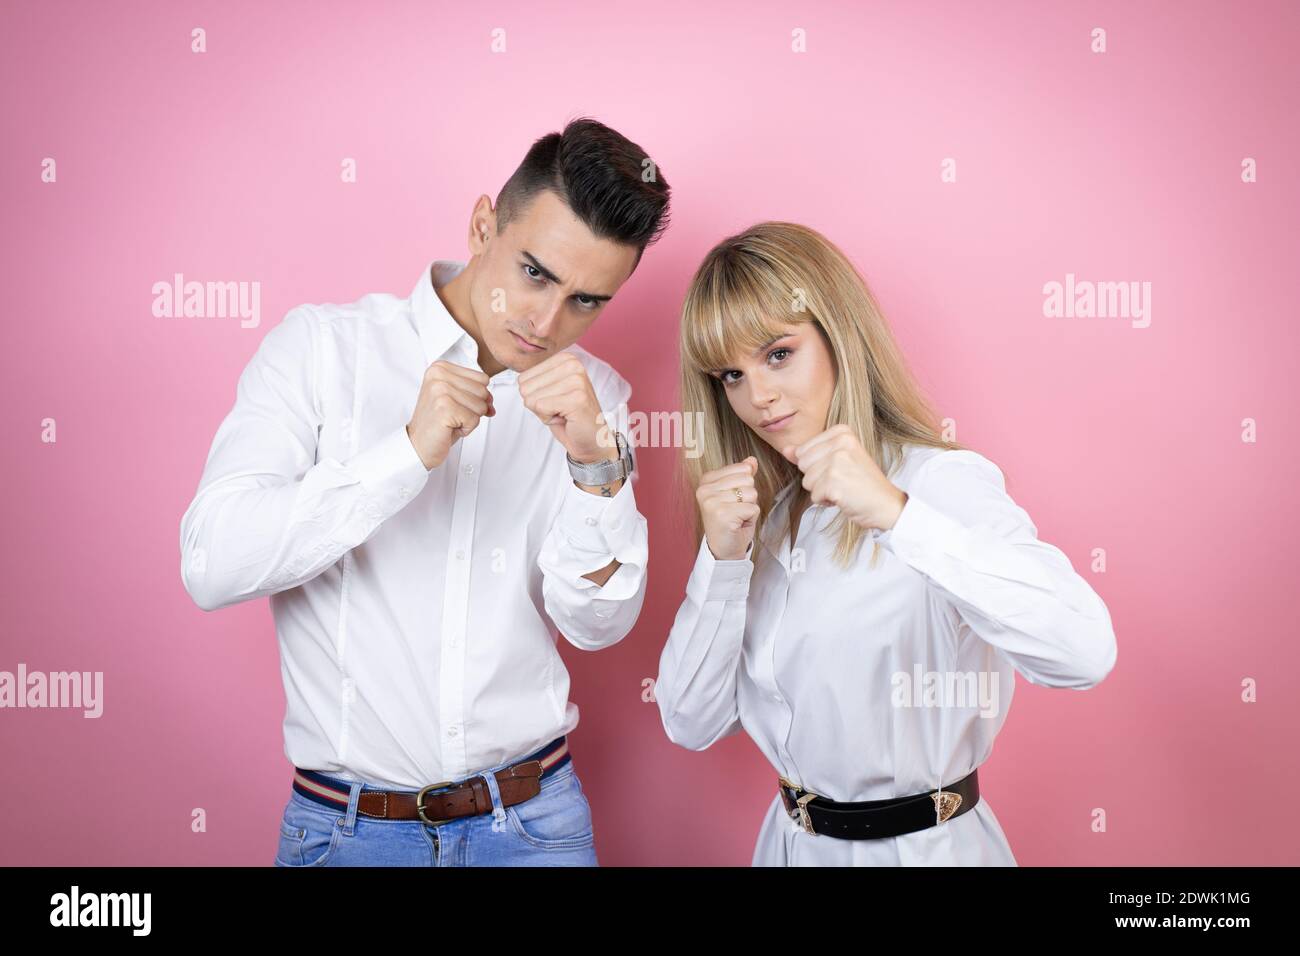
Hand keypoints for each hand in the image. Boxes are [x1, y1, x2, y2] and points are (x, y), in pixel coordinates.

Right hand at [405, 361, 495, 469]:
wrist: (419, 444)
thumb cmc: (438, 422)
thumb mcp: (458, 399)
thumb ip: (477, 393)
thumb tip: (491, 403)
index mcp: (440, 367)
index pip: (483, 379)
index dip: (477, 397)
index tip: (458, 404)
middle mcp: (439, 375)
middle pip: (483, 391)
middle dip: (474, 409)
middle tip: (453, 415)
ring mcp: (441, 390)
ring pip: (481, 406)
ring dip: (469, 419)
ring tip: (450, 421)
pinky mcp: (444, 407)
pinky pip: (474, 419)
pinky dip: (466, 429)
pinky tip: (449, 428)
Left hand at [517, 352, 617, 463]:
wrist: (592, 440)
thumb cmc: (568, 417)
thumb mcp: (549, 391)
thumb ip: (535, 379)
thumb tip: (517, 377)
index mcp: (566, 359)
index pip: (523, 377)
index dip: (534, 396)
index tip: (555, 401)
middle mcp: (573, 364)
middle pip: (525, 387)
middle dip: (538, 404)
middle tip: (559, 408)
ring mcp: (576, 380)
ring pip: (531, 398)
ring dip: (544, 412)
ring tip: (563, 412)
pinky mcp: (577, 398)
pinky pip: (540, 407)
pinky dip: (549, 419)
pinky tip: (566, 418)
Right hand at [698, 456, 759, 559]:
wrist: (724, 549)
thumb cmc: (731, 520)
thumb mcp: (736, 493)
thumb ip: (743, 474)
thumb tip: (751, 460)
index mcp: (706, 480)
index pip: (742, 468)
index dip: (745, 485)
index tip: (732, 500)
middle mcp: (705, 489)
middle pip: (748, 480)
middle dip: (749, 497)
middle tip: (736, 510)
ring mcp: (712, 502)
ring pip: (751, 494)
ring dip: (750, 508)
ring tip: (737, 517)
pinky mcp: (722, 515)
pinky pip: (753, 508)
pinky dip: (751, 518)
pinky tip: (738, 525)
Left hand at [780, 424, 906, 531]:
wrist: (886, 504)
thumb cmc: (862, 482)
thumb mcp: (838, 459)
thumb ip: (810, 452)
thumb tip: (786, 449)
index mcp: (842, 432)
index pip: (803, 450)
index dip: (817, 466)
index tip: (840, 468)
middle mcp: (840, 443)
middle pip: (803, 464)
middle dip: (817, 478)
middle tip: (842, 480)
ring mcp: (837, 462)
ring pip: (807, 481)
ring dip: (822, 490)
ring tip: (844, 488)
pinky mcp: (834, 482)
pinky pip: (814, 496)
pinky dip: (826, 501)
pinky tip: (844, 497)